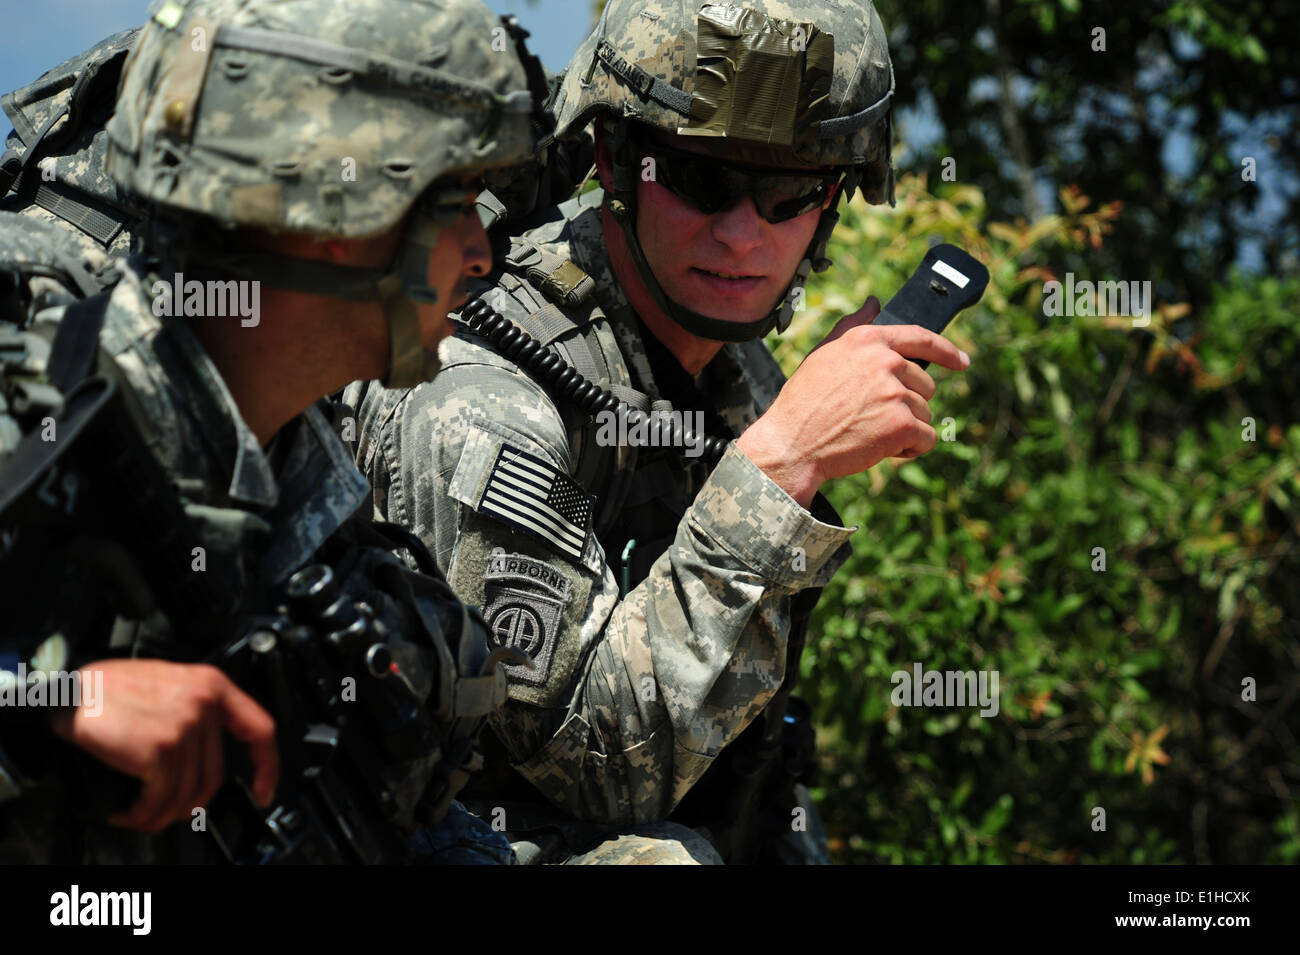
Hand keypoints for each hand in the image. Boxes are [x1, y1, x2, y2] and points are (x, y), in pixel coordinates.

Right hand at [49, 659, 278, 833]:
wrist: (67, 692)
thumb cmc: (105, 689)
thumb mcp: (166, 684)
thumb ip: (194, 710)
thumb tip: (203, 754)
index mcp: (211, 685)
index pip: (259, 729)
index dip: (267, 766)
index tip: (264, 790)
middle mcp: (204, 703)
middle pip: (214, 776)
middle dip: (188, 803)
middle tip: (163, 808)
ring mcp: (185, 725)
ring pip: (186, 794)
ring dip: (160, 814)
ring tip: (138, 811)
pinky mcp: (161, 748)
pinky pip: (160, 800)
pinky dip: (141, 814)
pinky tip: (126, 810)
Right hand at [737, 296, 969, 506]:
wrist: (791, 443)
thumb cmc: (804, 402)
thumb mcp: (824, 354)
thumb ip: (853, 326)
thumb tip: (873, 303)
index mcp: (868, 340)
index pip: (921, 338)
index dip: (947, 351)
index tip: (962, 362)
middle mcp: (885, 361)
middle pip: (924, 384)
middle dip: (906, 404)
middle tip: (871, 417)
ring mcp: (895, 392)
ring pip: (924, 413)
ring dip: (905, 428)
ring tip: (869, 432)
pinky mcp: (902, 424)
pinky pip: (926, 438)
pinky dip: (909, 449)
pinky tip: (881, 448)